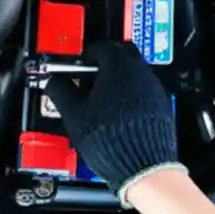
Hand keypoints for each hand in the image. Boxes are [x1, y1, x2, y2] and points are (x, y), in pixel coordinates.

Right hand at [44, 42, 185, 203]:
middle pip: (122, 55)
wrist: (142, 165)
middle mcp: (140, 73)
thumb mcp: (74, 114)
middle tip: (90, 79)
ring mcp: (153, 89)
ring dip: (118, 81)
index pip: (101, 48)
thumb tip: (54, 83)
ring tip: (102, 101)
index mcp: (119, 67)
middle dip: (105, 64)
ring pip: (134, 73)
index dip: (86, 56)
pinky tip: (118, 114)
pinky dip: (130, 96)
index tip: (79, 68)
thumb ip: (61, 92)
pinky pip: (143, 91)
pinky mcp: (160, 106)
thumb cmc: (110, 139)